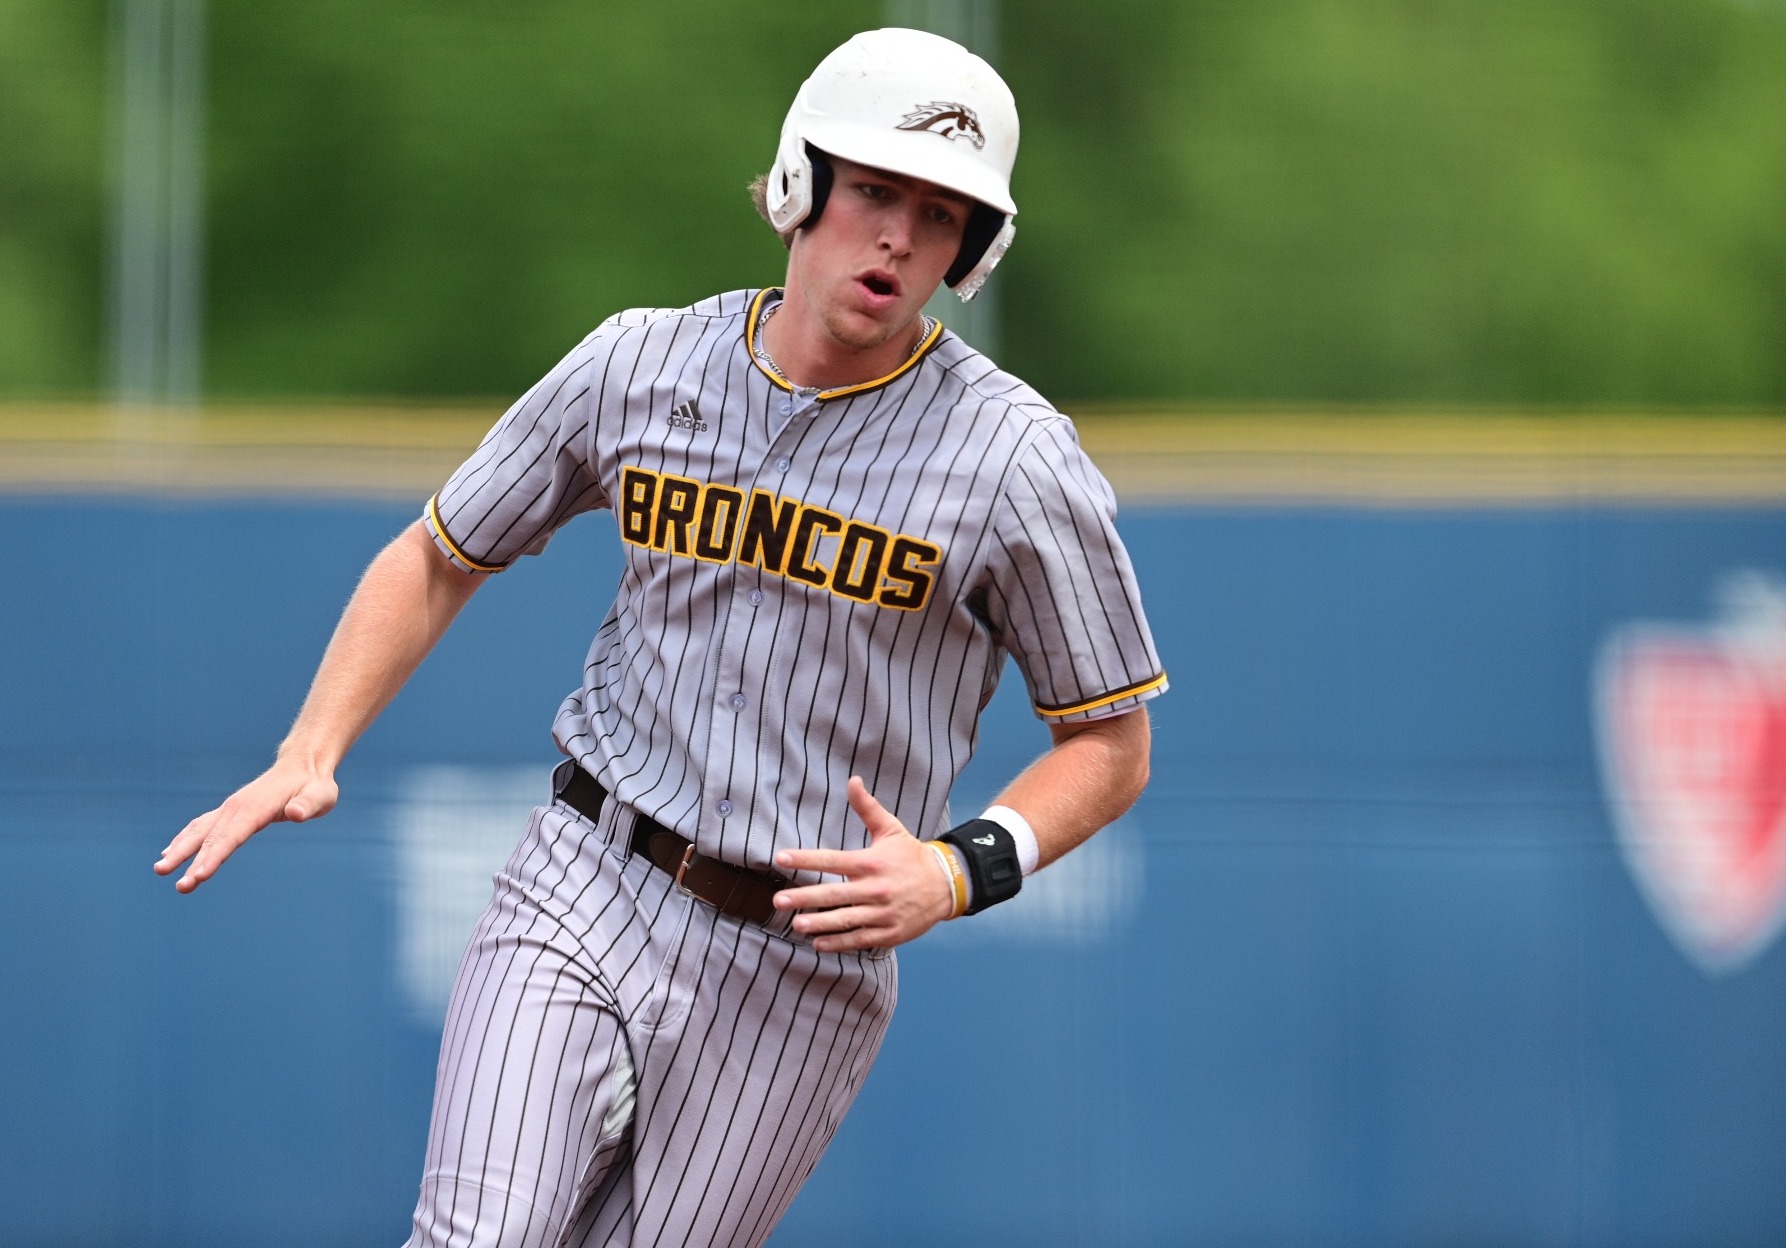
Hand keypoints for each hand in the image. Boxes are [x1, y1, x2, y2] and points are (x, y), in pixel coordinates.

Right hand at [154, 757, 338, 892]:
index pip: (232, 836)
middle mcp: (237, 807)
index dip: (214, 856)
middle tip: (178, 886)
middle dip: (191, 862)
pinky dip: (184, 839)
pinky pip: (201, 826)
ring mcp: (230, 808)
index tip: (199, 876)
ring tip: (161, 870)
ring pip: (200, 831)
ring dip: (180, 851)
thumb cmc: (314, 786)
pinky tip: (170, 853)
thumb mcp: (320, 795)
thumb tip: (295, 813)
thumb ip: (307, 805)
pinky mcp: (230, 811)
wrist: (303, 766)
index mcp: (256, 807)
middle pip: (210, 837)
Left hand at [772, 776, 953, 951]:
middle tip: (779, 900)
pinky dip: (840, 943)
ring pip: (846, 920)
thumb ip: (868, 807)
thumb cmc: (911, 856)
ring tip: (797, 924)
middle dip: (805, 897)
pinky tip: (819, 943)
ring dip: (820, 923)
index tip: (781, 857)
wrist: (947, 884)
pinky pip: (861, 939)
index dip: (806, 858)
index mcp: (871, 862)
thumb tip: (853, 781)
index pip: (832, 859)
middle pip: (834, 894)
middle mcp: (876, 888)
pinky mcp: (890, 932)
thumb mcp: (891, 829)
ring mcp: (883, 913)